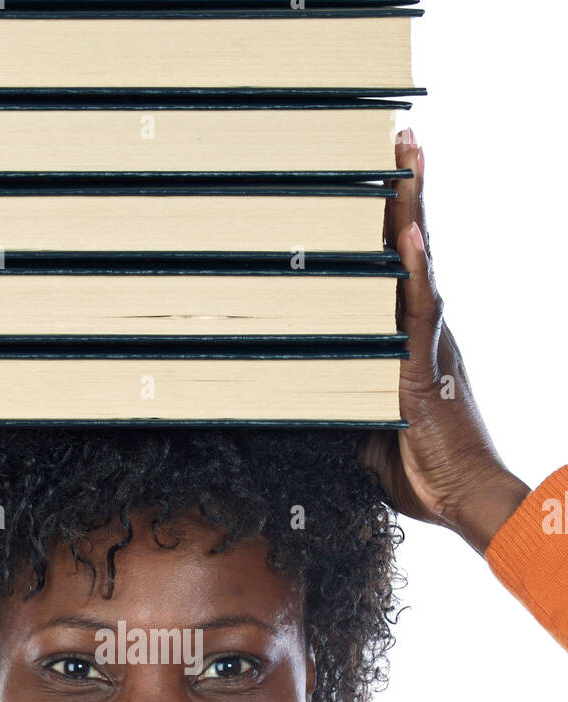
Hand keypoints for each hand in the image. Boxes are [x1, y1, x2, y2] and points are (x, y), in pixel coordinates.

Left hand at [362, 131, 529, 554]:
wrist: (463, 499)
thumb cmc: (420, 471)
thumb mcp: (363, 431)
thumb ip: (338, 400)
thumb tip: (301, 390)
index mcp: (413, 342)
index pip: (398, 273)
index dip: (392, 228)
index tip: (382, 182)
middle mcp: (426, 333)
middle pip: (412, 252)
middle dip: (404, 195)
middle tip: (397, 138)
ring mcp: (429, 345)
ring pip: (418, 265)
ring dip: (410, 210)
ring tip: (406, 155)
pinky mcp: (425, 369)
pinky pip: (417, 311)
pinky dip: (413, 271)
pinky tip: (408, 233)